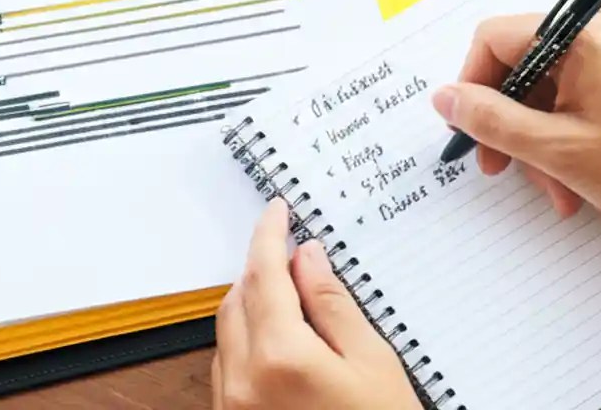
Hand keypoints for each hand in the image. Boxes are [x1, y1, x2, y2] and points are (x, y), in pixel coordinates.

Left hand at [213, 198, 419, 409]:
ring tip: (297, 303)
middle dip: (262, 270)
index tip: (277, 210)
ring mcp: (232, 404)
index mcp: (280, 357)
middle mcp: (243, 380)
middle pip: (238, 299)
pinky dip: (248, 342)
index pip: (264, 275)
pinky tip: (282, 344)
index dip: (268, 235)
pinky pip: (228, 366)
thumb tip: (308, 257)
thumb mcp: (372, 362)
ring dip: (254, 306)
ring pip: (227, 332)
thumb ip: (334, 304)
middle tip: (297, 259)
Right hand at [431, 2, 600, 258]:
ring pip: (546, 90)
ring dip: (537, 142)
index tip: (469, 129)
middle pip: (520, 66)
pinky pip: (574, 97)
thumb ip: (491, 120)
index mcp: (581, 32)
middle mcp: (599, 29)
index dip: (472, 86)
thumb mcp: (555, 148)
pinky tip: (572, 182)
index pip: (495, 38)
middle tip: (500, 168)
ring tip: (554, 190)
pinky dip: (563, 137)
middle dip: (508, 124)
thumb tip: (444, 98)